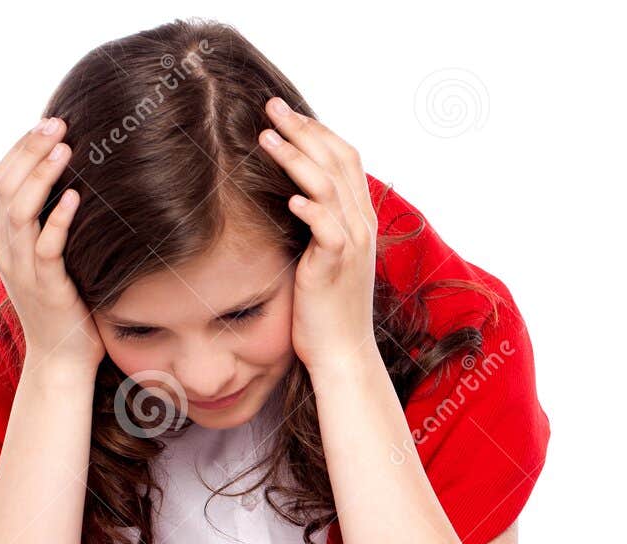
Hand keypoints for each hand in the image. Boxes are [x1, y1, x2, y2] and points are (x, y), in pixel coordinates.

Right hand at [0, 116, 104, 376]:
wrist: (63, 358)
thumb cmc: (66, 304)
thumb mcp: (49, 257)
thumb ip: (48, 223)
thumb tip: (73, 183)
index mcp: (2, 236)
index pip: (0, 179)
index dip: (20, 148)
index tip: (47, 122)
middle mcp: (6, 248)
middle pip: (5, 186)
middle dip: (29, 150)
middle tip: (56, 123)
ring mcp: (23, 268)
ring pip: (20, 212)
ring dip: (42, 177)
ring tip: (66, 150)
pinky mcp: (47, 287)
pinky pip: (47, 248)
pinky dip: (58, 220)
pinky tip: (76, 198)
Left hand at [259, 97, 379, 380]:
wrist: (342, 353)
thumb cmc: (326, 309)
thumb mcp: (324, 257)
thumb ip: (316, 224)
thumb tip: (288, 198)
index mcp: (360, 219)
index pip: (346, 158)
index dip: (318, 130)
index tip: (287, 113)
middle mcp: (361, 225)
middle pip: (338, 160)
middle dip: (303, 129)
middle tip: (271, 106)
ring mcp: (352, 245)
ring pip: (329, 186)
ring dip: (296, 157)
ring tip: (264, 137)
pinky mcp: (336, 266)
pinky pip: (327, 228)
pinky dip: (309, 208)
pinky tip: (288, 196)